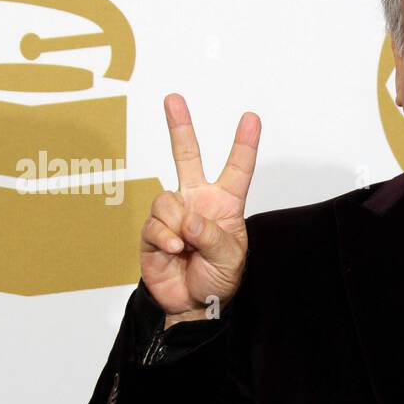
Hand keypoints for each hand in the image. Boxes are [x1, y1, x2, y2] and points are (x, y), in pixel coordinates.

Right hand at [141, 93, 260, 326]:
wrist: (192, 304)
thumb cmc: (219, 278)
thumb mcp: (229, 257)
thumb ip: (211, 235)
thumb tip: (187, 218)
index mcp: (225, 204)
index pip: (237, 169)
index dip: (244, 144)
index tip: (251, 118)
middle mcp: (197, 202)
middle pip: (187, 158)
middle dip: (180, 128)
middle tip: (173, 98)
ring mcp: (173, 214)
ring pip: (166, 199)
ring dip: (178, 224)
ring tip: (187, 246)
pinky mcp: (152, 231)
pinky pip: (155, 223)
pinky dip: (166, 237)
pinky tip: (175, 251)